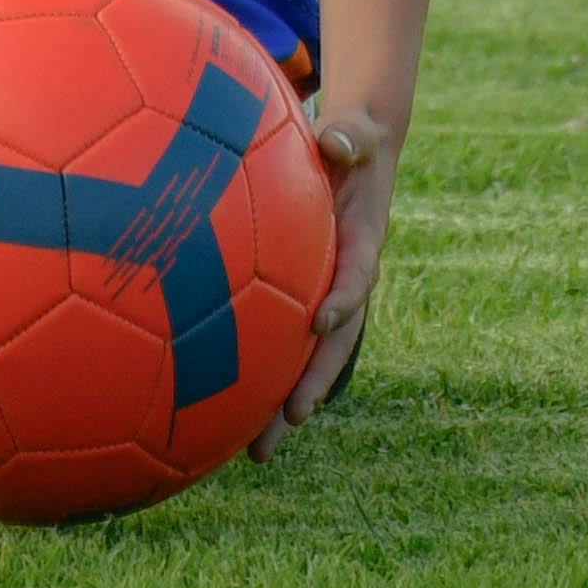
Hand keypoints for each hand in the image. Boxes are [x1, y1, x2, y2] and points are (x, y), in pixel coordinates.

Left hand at [249, 102, 396, 456]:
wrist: (359, 157)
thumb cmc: (349, 144)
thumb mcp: (354, 135)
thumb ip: (348, 136)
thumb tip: (333, 138)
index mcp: (362, 242)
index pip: (356, 275)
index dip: (342, 298)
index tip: (320, 320)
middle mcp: (347, 280)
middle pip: (334, 340)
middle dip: (314, 381)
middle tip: (291, 419)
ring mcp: (326, 296)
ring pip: (308, 357)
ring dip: (286, 401)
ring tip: (257, 452)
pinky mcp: (302, 304)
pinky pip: (284, 344)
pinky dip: (264, 379)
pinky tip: (225, 418)